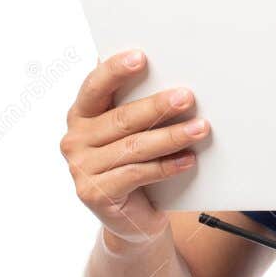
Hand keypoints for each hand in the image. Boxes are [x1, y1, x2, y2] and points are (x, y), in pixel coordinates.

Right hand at [60, 49, 210, 243]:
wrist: (132, 219)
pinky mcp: (95, 194)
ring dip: (171, 136)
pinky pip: (136, 174)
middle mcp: (75, 139)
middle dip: (158, 106)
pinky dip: (166, 166)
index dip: (115, 70)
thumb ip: (137, 106)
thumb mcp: (132, 133)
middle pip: (122, 118)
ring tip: (200, 129)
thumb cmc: (135, 164)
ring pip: (134, 147)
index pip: (95, 86)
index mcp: (81, 114)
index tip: (141, 57)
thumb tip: (170, 75)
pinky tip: (188, 160)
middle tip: (187, 97)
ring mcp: (81, 168)